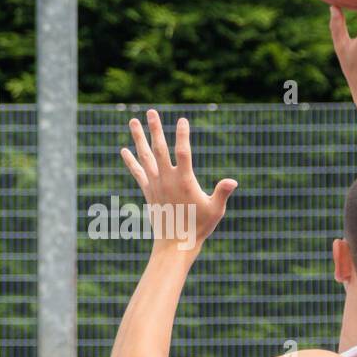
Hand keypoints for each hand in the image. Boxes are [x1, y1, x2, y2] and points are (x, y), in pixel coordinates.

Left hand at [121, 110, 236, 251]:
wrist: (175, 245)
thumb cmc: (198, 227)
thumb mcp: (215, 210)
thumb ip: (222, 193)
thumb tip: (233, 181)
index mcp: (184, 181)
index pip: (183, 152)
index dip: (182, 135)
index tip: (182, 120)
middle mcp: (166, 180)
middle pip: (159, 149)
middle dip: (154, 129)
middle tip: (150, 111)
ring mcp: (155, 185)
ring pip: (145, 157)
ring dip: (138, 138)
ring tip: (132, 122)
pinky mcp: (148, 192)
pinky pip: (138, 173)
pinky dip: (131, 161)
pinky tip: (124, 150)